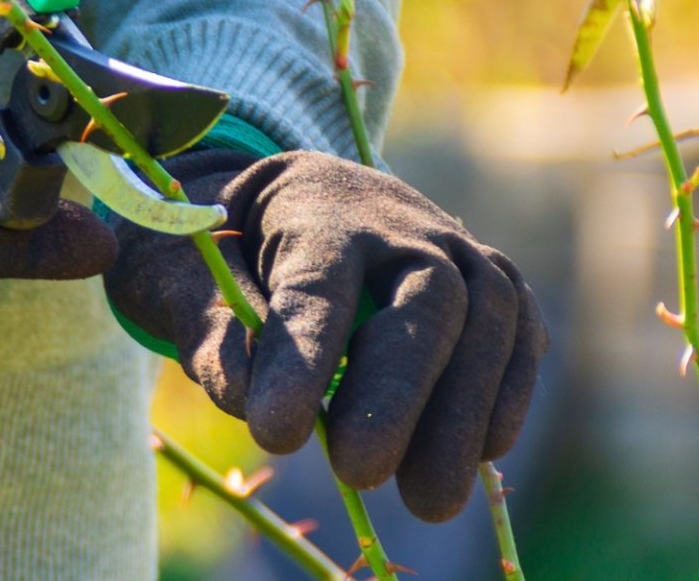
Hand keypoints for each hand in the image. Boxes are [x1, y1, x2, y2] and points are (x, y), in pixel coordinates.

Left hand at [104, 149, 547, 521]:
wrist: (281, 201)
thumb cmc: (223, 248)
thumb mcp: (179, 271)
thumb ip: (206, 326)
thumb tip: (247, 398)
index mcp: (313, 206)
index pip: (319, 283)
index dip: (303, 359)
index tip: (275, 436)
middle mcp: (398, 217)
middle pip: (427, 297)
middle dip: (401, 394)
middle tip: (360, 475)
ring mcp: (455, 243)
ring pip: (488, 314)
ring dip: (465, 410)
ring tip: (430, 497)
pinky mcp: (490, 278)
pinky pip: (519, 328)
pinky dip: (508, 390)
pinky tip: (483, 451)